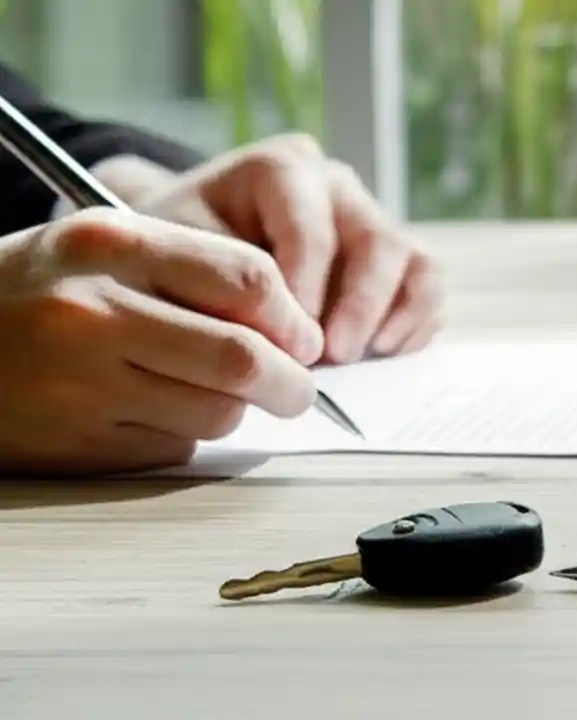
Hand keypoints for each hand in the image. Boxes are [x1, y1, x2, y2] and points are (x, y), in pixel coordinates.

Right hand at [0, 208, 322, 475]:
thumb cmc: (36, 292)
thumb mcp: (105, 249)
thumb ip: (198, 272)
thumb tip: (297, 333)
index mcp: (109, 246)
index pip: (246, 277)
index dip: (292, 316)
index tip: (301, 336)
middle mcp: (92, 314)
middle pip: (242, 357)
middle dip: (291, 382)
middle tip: (297, 388)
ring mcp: (82, 387)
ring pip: (217, 413)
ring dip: (235, 410)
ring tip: (204, 392)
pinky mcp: (80, 446)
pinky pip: (176, 448)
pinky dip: (185, 436)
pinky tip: (149, 411)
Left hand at [95, 133, 441, 363]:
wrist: (184, 251)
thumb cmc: (177, 252)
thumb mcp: (176, 256)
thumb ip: (224, 288)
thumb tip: (279, 342)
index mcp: (284, 168)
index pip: (310, 227)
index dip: (306, 288)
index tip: (288, 340)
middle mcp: (338, 186)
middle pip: (376, 240)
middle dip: (359, 305)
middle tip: (333, 356)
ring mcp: (372, 220)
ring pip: (414, 261)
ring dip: (395, 315)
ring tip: (361, 357)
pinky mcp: (395, 259)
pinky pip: (427, 287)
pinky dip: (416, 323)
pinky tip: (382, 353)